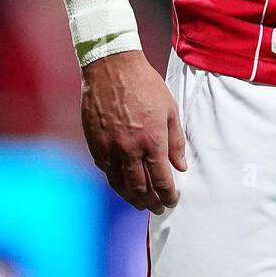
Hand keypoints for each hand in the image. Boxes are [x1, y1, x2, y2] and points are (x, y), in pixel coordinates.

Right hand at [81, 50, 186, 214]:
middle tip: (158, 208)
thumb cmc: (146, 86)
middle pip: (140, 189)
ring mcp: (109, 148)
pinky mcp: (94, 144)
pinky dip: (115, 181)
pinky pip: (106, 171)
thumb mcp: (170, 110)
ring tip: (141, 203)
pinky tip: (122, 184)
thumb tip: (181, 166)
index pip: (162, 181)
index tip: (172, 200)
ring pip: (120, 184)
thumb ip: (175, 142)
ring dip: (132, 198)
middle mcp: (129, 150)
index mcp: (152, 141)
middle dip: (151, 202)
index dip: (168, 195)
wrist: (112, 68)